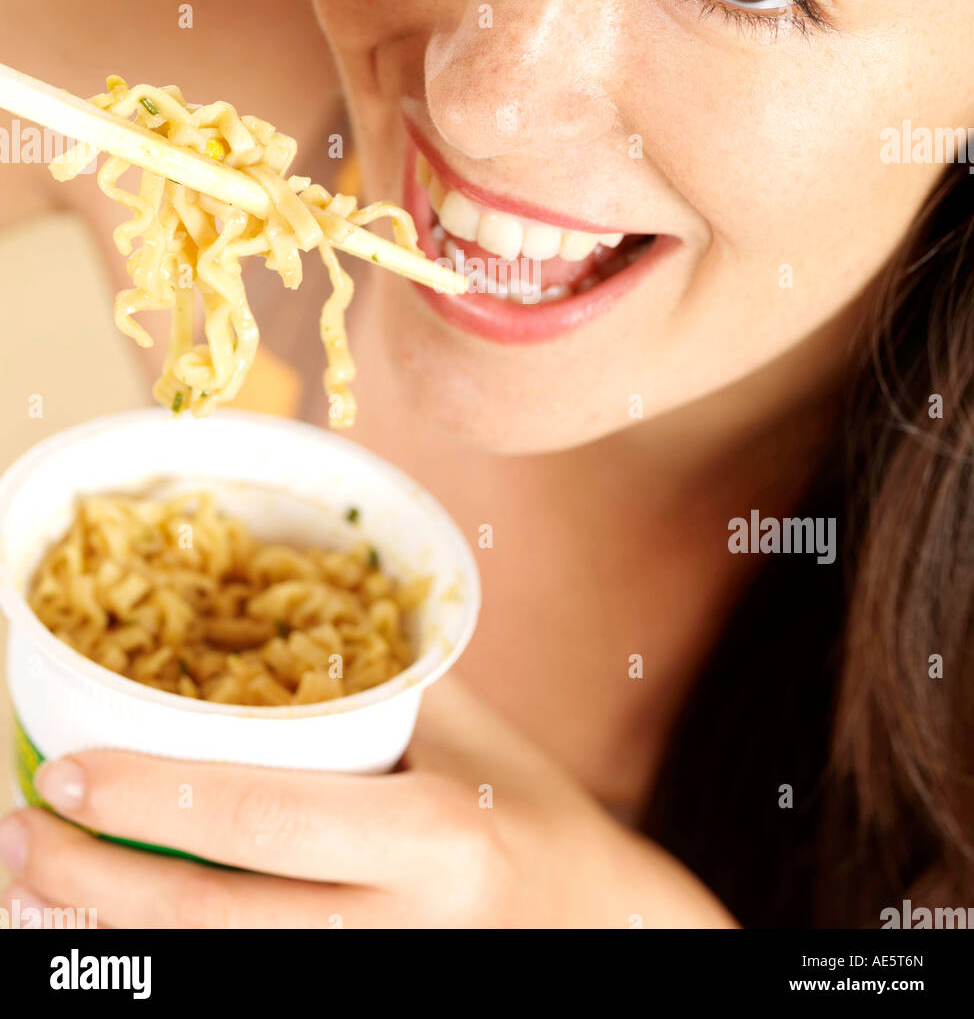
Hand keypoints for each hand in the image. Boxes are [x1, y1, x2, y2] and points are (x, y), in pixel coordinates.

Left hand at [0, 676, 736, 928]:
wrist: (603, 930)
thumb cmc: (534, 818)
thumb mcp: (472, 736)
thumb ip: (376, 681)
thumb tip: (276, 616)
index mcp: (433, 835)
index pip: (263, 821)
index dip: (149, 797)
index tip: (66, 768)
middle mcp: (398, 927)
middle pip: (214, 919)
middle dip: (95, 882)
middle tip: (17, 836)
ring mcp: (374, 981)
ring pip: (215, 970)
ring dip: (107, 935)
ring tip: (30, 888)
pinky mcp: (353, 1001)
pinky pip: (244, 983)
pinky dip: (167, 962)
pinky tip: (111, 935)